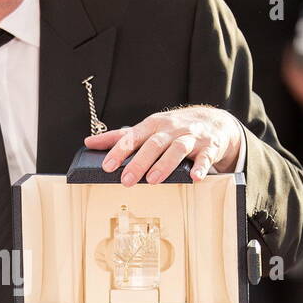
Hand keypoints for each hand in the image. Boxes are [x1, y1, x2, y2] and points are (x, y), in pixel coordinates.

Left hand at [84, 106, 241, 183]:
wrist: (213, 121)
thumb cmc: (174, 128)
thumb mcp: (147, 128)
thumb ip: (120, 137)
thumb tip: (90, 142)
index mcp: (153, 125)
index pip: (133, 136)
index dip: (120, 150)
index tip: (108, 166)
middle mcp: (171, 129)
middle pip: (154, 144)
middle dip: (140, 162)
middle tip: (127, 181)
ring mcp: (191, 137)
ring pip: (177, 148)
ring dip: (165, 164)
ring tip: (153, 180)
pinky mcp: (209, 147)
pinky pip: (204, 157)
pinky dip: (200, 167)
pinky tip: (194, 178)